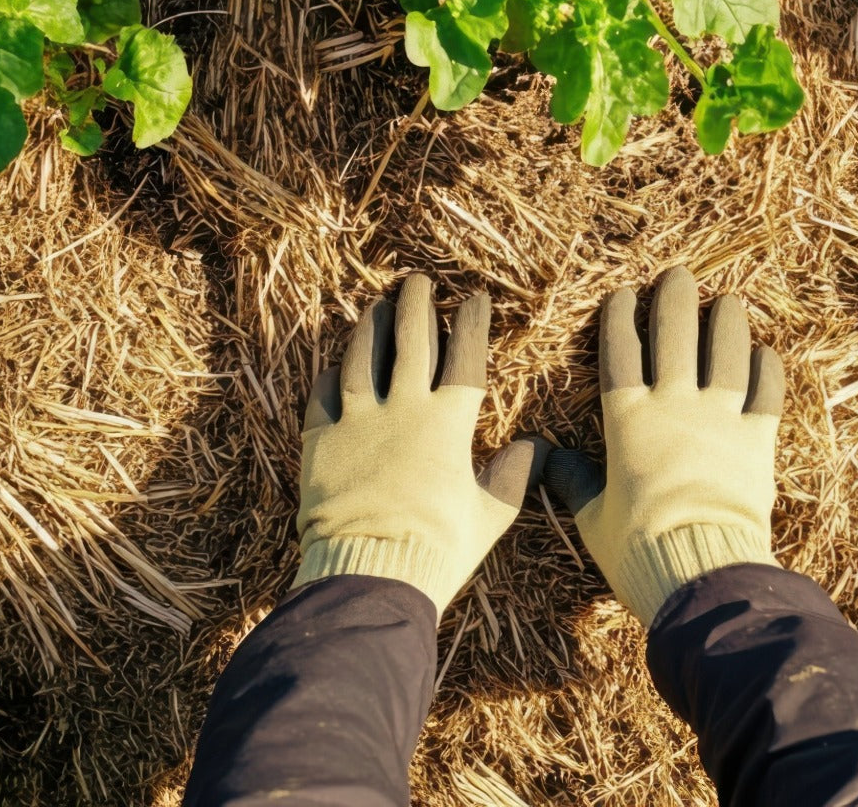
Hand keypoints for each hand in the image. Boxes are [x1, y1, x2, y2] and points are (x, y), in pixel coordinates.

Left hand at [295, 274, 548, 615]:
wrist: (372, 576)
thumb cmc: (439, 549)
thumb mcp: (489, 515)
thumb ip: (514, 476)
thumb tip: (537, 449)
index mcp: (449, 424)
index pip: (465, 358)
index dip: (472, 324)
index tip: (475, 299)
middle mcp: (404, 410)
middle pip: (411, 342)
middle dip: (418, 306)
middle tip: (418, 281)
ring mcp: (358, 422)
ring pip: (363, 358)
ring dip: (372, 327)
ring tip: (377, 307)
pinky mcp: (320, 442)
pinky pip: (322, 396)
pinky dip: (329, 376)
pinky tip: (334, 366)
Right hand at [544, 266, 783, 625]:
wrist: (701, 573)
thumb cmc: (638, 549)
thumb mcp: (593, 518)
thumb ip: (573, 481)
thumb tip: (546, 458)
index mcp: (627, 420)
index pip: (619, 352)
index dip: (619, 318)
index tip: (622, 294)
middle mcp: (673, 407)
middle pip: (674, 337)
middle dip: (674, 301)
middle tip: (677, 276)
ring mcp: (719, 421)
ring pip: (724, 354)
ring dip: (725, 323)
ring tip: (726, 300)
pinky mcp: (757, 442)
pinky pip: (765, 395)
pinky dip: (767, 371)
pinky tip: (764, 354)